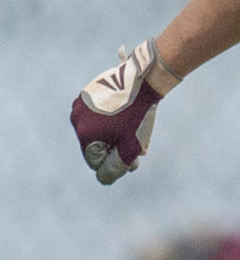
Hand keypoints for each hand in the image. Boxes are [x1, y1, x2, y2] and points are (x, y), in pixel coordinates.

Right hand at [70, 40, 173, 184]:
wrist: (142, 80)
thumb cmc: (138, 115)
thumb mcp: (130, 147)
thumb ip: (116, 167)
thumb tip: (104, 179)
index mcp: (84, 134)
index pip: (95, 163)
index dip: (114, 163)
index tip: (131, 155)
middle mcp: (76, 119)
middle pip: (94, 146)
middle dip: (113, 148)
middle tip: (135, 142)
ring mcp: (80, 105)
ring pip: (95, 130)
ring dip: (112, 134)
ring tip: (131, 126)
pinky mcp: (87, 94)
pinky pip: (95, 115)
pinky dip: (108, 119)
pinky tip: (125, 113)